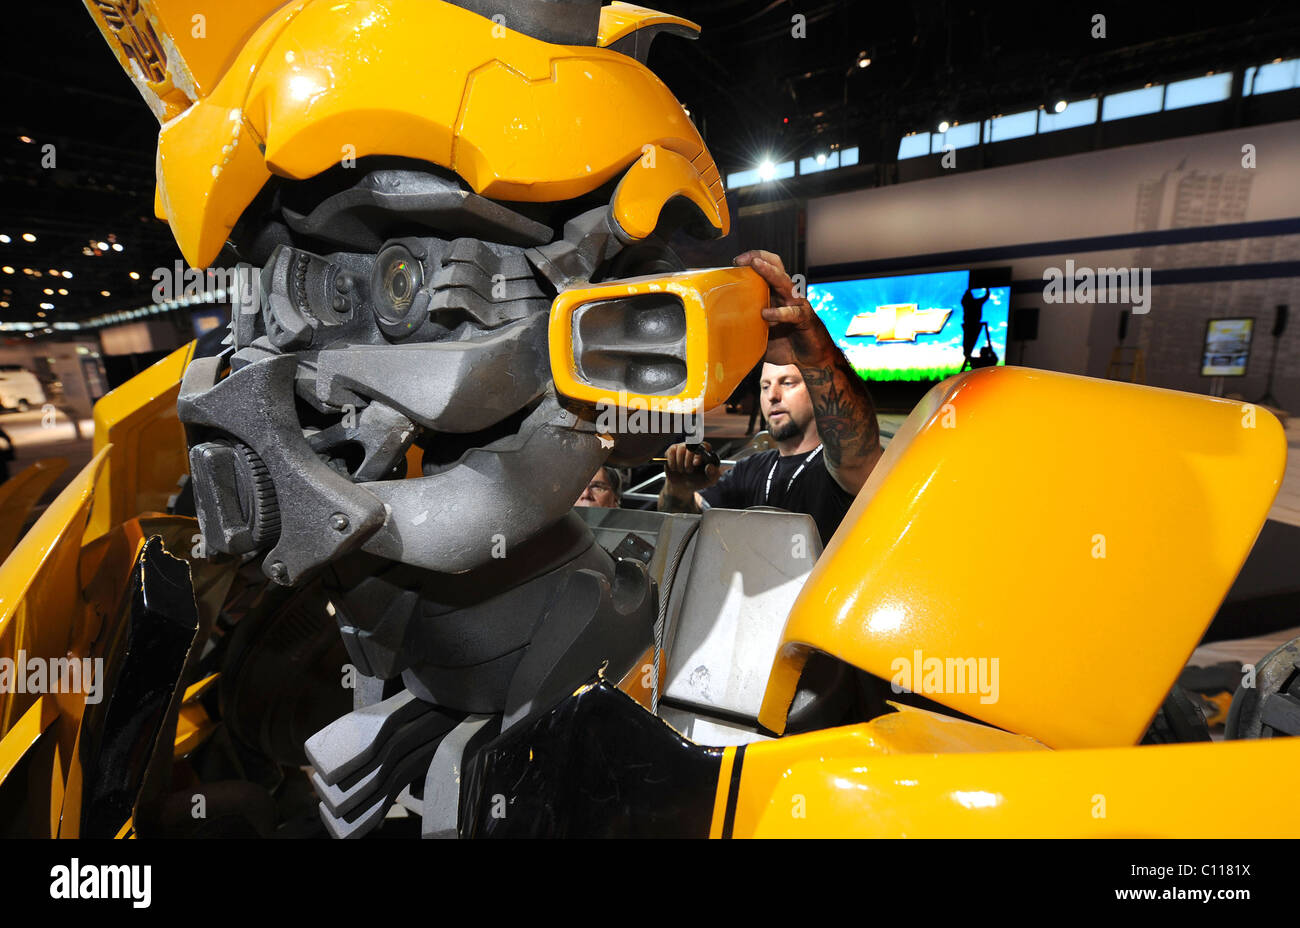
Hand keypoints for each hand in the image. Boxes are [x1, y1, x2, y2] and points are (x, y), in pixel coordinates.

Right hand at [663, 441, 720, 493]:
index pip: (705, 446)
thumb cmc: (697, 481)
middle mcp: (694, 448)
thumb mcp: (709, 481)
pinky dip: (672, 462)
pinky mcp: (672, 450)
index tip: (696, 463)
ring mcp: (682, 447)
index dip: (699, 454)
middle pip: (690, 447)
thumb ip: (713, 474)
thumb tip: (709, 466)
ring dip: (680, 463)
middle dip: (688, 461)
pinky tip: (674, 468)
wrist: (682, 486)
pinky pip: (671, 452)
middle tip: (689, 471)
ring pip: (681, 449)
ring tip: (682, 470)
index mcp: (705, 452)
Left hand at [734, 250, 827, 365]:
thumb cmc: (784, 342)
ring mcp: (797, 304)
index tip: (735, 261)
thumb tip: (716, 334)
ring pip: (785, 282)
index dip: (754, 258)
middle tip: (743, 260)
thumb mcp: (758, 334)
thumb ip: (743, 329)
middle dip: (759, 258)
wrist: (810, 357)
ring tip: (757, 266)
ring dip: (770, 273)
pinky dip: (779, 312)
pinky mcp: (804, 318)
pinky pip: (792, 312)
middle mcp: (787, 294)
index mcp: (776, 293)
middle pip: (777, 266)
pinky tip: (766, 314)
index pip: (768, 266)